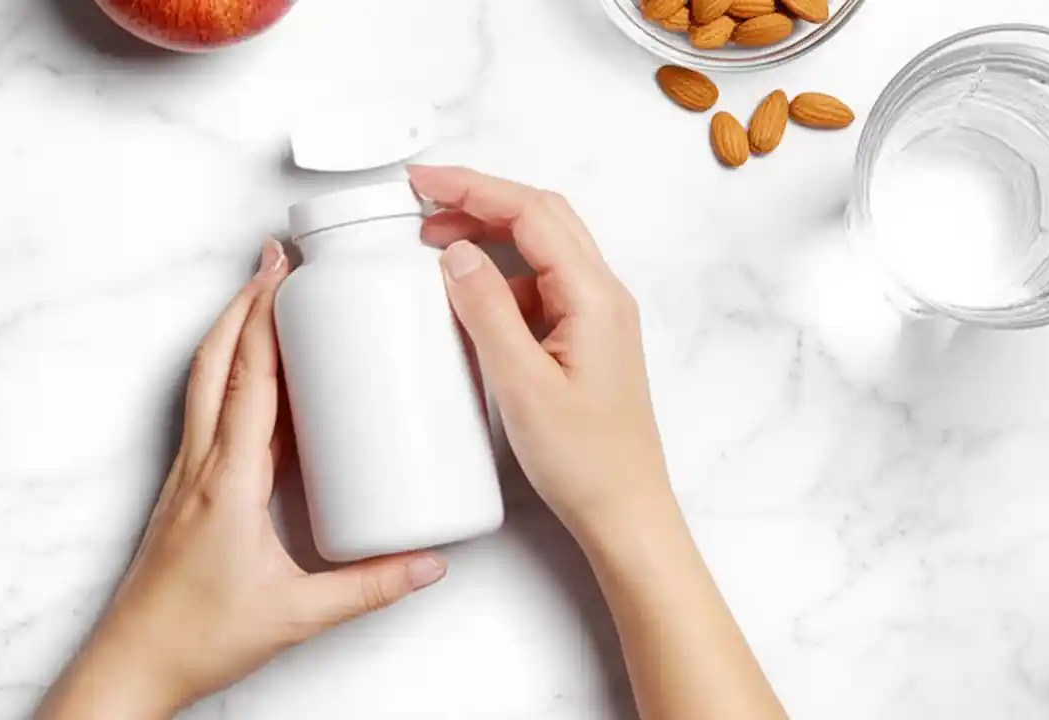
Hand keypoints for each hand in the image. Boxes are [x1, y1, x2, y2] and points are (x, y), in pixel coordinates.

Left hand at [37, 239, 447, 719]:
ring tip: (267, 304)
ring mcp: (192, 474)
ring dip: (234, 334)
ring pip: (207, 383)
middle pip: (216, 361)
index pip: (249, 379)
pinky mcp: (193, 488)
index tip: (282, 272)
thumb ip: (370, 587)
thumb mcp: (297, 612)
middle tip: (274, 264)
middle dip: (243, 303)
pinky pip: (213, 415)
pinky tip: (264, 386)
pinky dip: (235, 378)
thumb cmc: (195, 635)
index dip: (265, 317)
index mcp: (229, 481)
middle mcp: (203, 465)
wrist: (134, 663)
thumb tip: (425, 563)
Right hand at [411, 168, 786, 719]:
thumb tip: (458, 254)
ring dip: (490, 236)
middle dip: (480, 200)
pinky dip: (502, 277)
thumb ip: (487, 311)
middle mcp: (602, 296)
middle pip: (541, 217)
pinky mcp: (585, 340)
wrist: (625, 511)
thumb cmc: (586, 461)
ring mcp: (597, 317)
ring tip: (435, 245)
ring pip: (542, 250)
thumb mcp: (521, 384)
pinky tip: (469, 296)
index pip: (531, 213)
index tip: (424, 183)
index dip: (473, 188)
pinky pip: (541, 287)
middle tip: (423, 204)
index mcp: (593, 297)